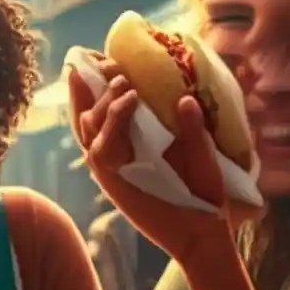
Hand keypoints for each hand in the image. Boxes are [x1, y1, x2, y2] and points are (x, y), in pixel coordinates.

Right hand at [67, 63, 243, 268]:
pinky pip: (101, 148)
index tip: (102, 56)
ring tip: (125, 80)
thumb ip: (192, 127)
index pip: (100, 108)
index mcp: (129, 144)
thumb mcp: (200, 153)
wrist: (202, 233)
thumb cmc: (203, 195)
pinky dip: (113, 121)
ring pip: (89, 126)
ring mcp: (110, 167)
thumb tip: (185, 97)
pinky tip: (130, 99)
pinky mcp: (112, 180)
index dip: (96, 82)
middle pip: (86, 112)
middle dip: (92, 83)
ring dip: (104, 99)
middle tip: (106, 61)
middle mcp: (114, 154)